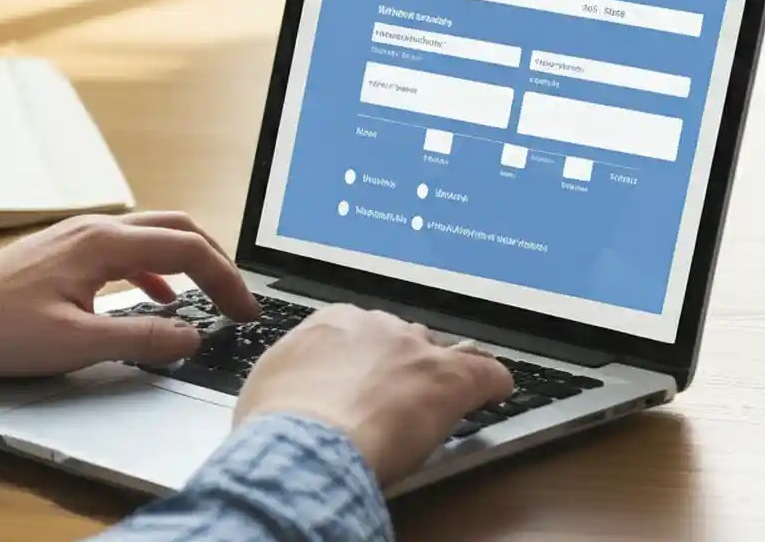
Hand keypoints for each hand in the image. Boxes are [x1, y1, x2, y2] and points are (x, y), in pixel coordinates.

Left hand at [0, 212, 257, 377]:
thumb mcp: (78, 344)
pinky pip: (128, 249)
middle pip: (178, 228)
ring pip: (154, 235)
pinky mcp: (67, 251)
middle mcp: (97, 228)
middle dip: (217, 261)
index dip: (226, 279)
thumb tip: (193, 337)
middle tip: (237, 299)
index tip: (245, 311)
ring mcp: (80, 236)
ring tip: (210, 295)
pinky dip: (157, 269)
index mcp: (105, 243)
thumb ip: (143, 338)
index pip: (189, 248)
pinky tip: (160, 295)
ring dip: (189, 262)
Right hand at [234, 304, 514, 485]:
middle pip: (405, 339)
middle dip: (403, 364)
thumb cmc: (278, 422)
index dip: (366, 359)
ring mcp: (417, 350)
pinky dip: (493, 384)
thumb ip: (293, 374)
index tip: (363, 380)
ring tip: (442, 399)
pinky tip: (493, 393)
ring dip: (443, 375)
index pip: (362, 331)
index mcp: (333, 322)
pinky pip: (488, 373)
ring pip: (446, 353)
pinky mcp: (451, 379)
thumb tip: (291, 387)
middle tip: (395, 398)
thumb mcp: (271, 384)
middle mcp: (378, 326)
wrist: (304, 442)